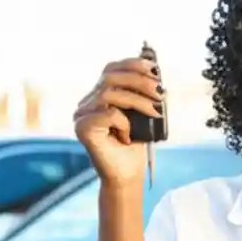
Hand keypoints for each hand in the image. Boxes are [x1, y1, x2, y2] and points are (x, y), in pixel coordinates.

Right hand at [73, 56, 163, 186]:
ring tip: (155, 112)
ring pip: (109, 94)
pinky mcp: (82, 129)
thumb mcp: (141, 112)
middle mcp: (86, 103)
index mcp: (97, 96)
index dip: (132, 64)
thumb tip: (154, 71)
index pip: (110, 69)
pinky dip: (124, 122)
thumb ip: (141, 92)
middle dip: (139, 81)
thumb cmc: (134, 145)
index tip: (154, 69)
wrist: (126, 175)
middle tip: (160, 93)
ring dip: (138, 101)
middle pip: (109, 78)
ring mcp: (81, 116)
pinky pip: (108, 114)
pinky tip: (129, 136)